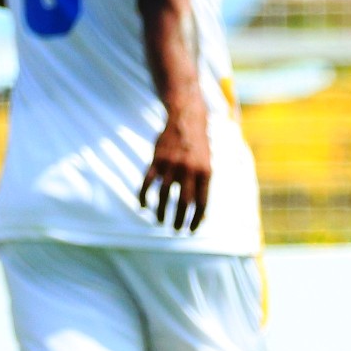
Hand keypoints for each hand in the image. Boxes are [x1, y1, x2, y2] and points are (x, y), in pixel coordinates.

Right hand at [139, 112, 211, 231]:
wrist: (186, 120)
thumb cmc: (199, 146)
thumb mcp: (207, 164)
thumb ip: (202, 186)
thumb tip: (200, 214)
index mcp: (205, 172)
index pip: (201, 203)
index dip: (196, 219)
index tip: (191, 230)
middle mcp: (188, 170)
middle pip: (182, 202)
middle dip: (179, 220)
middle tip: (176, 230)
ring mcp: (171, 165)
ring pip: (163, 195)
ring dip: (161, 211)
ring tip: (161, 221)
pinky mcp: (157, 160)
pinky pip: (148, 183)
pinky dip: (144, 196)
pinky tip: (143, 206)